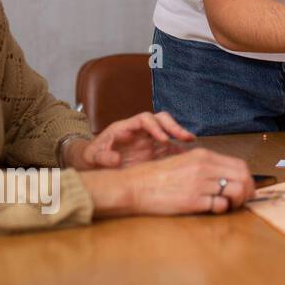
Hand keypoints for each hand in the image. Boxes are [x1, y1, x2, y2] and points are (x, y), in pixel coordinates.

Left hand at [71, 111, 194, 169]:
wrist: (94, 164)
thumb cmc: (93, 156)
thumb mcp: (93, 156)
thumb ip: (103, 157)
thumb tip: (115, 159)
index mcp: (127, 127)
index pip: (145, 119)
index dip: (156, 127)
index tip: (163, 139)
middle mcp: (140, 131)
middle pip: (161, 120)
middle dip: (174, 127)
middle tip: (185, 137)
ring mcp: (148, 140)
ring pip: (168, 131)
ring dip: (180, 135)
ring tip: (191, 143)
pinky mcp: (153, 152)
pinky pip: (169, 148)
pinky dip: (178, 150)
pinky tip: (187, 156)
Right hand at [80, 148, 254, 216]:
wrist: (132, 187)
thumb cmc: (155, 177)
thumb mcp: (183, 161)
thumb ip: (204, 166)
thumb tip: (225, 176)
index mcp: (203, 156)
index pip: (239, 165)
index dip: (248, 178)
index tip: (246, 188)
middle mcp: (204, 167)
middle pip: (243, 177)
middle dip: (248, 191)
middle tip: (242, 200)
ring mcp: (199, 183)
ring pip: (236, 191)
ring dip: (237, 201)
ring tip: (229, 206)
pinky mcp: (192, 201)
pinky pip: (219, 205)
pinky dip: (222, 209)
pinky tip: (214, 210)